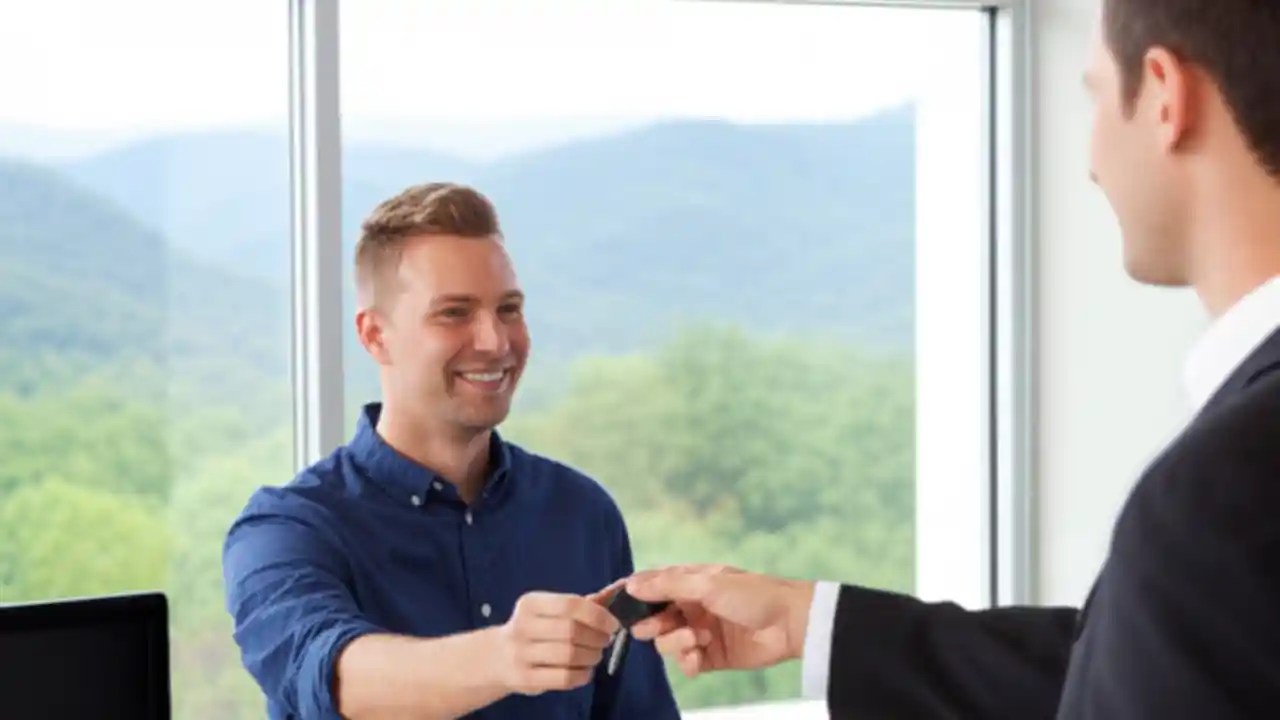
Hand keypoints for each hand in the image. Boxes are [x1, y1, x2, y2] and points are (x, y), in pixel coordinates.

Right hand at [493, 590, 621, 695]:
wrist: (497, 658)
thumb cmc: (536, 629)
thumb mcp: (551, 610)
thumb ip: (583, 604)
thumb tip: (619, 589)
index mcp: (531, 604)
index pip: (570, 605)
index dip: (597, 615)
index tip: (613, 624)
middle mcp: (522, 626)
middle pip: (571, 631)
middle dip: (597, 637)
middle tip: (606, 641)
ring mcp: (521, 654)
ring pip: (569, 655)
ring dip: (592, 656)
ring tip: (596, 655)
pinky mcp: (525, 679)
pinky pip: (564, 678)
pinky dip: (582, 675)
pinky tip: (585, 670)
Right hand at [626, 565, 814, 676]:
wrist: (791, 625)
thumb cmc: (754, 594)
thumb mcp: (708, 583)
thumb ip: (668, 585)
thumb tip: (631, 585)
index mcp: (688, 581)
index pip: (649, 586)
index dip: (628, 595)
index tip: (607, 605)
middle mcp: (690, 605)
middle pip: (653, 618)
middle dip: (652, 625)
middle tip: (657, 628)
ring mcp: (699, 631)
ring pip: (667, 643)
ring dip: (675, 644)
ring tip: (696, 641)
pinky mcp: (710, 656)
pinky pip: (685, 663)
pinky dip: (687, 662)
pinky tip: (699, 657)